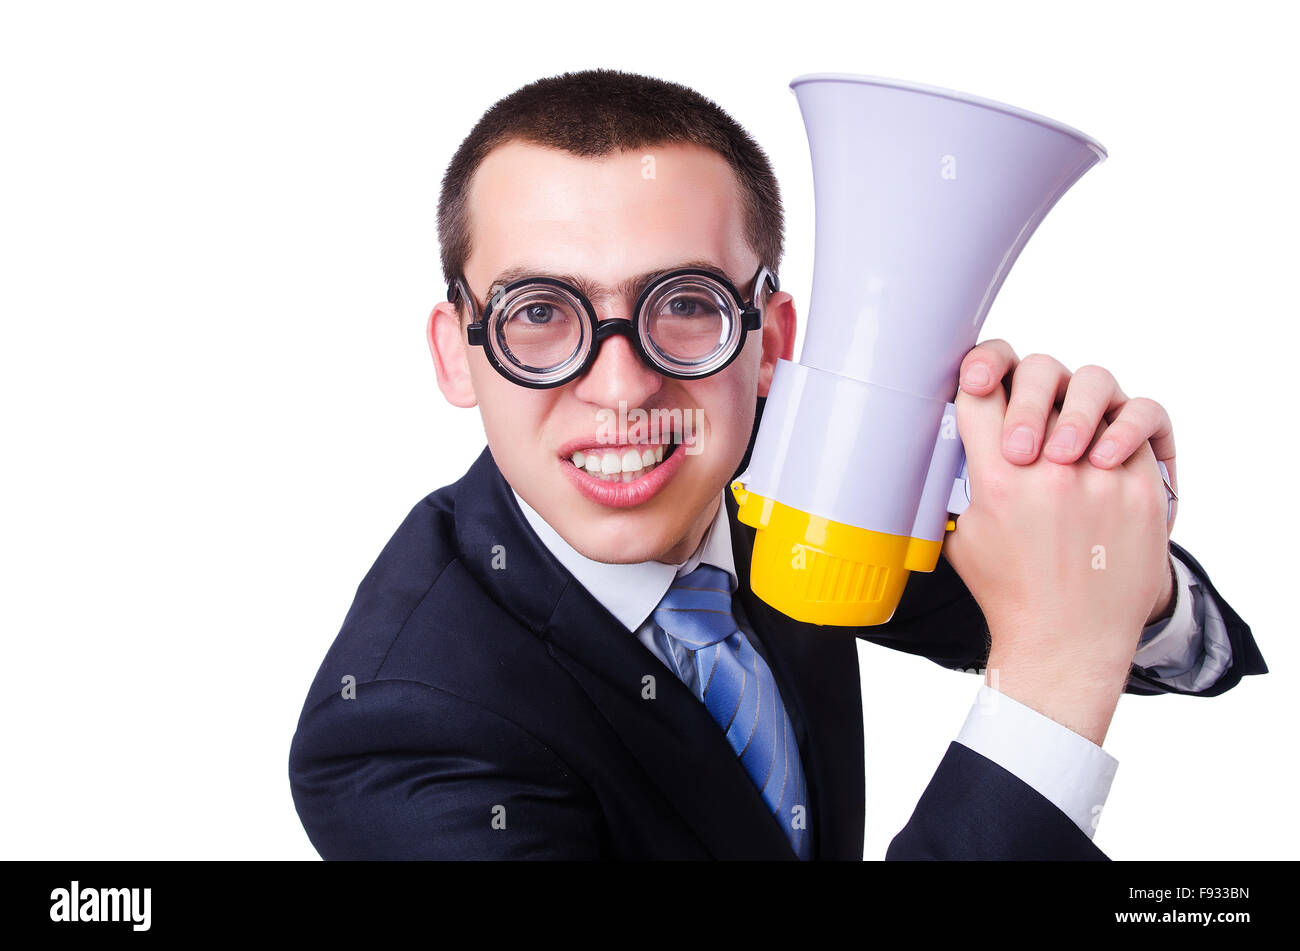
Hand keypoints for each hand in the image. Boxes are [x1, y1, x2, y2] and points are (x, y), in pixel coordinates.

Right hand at [945, 342, 1174, 744]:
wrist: (1069, 641)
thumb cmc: (1011, 593)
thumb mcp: (960, 536)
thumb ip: (962, 483)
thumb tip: (960, 442)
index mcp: (996, 481)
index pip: (981, 391)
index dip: (977, 374)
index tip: (979, 381)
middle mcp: (1049, 471)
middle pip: (1037, 374)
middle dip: (1025, 381)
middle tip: (1024, 407)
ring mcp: (1101, 476)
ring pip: (1093, 390)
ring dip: (1074, 401)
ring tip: (1065, 430)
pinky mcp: (1143, 487)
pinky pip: (1138, 423)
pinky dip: (1119, 427)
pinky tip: (1102, 446)